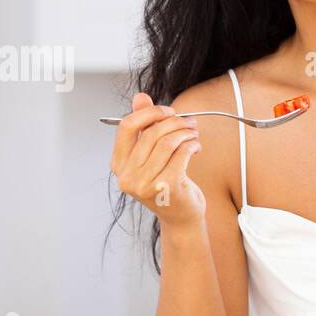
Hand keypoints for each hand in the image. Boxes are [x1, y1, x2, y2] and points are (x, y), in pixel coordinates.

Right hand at [110, 92, 205, 228]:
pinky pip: (181, 154)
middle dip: (174, 121)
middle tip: (189, 121)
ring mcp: (145, 184)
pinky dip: (192, 145)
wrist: (180, 217)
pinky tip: (196, 147)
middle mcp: (128, 176)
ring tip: (193, 133)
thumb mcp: (151, 155)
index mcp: (119, 164)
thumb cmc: (166, 184)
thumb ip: (144, 126)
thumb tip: (141, 97)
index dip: (149, 113)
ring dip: (185, 132)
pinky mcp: (166, 187)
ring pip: (167, 142)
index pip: (127, 126)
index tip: (167, 111)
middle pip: (151, 133)